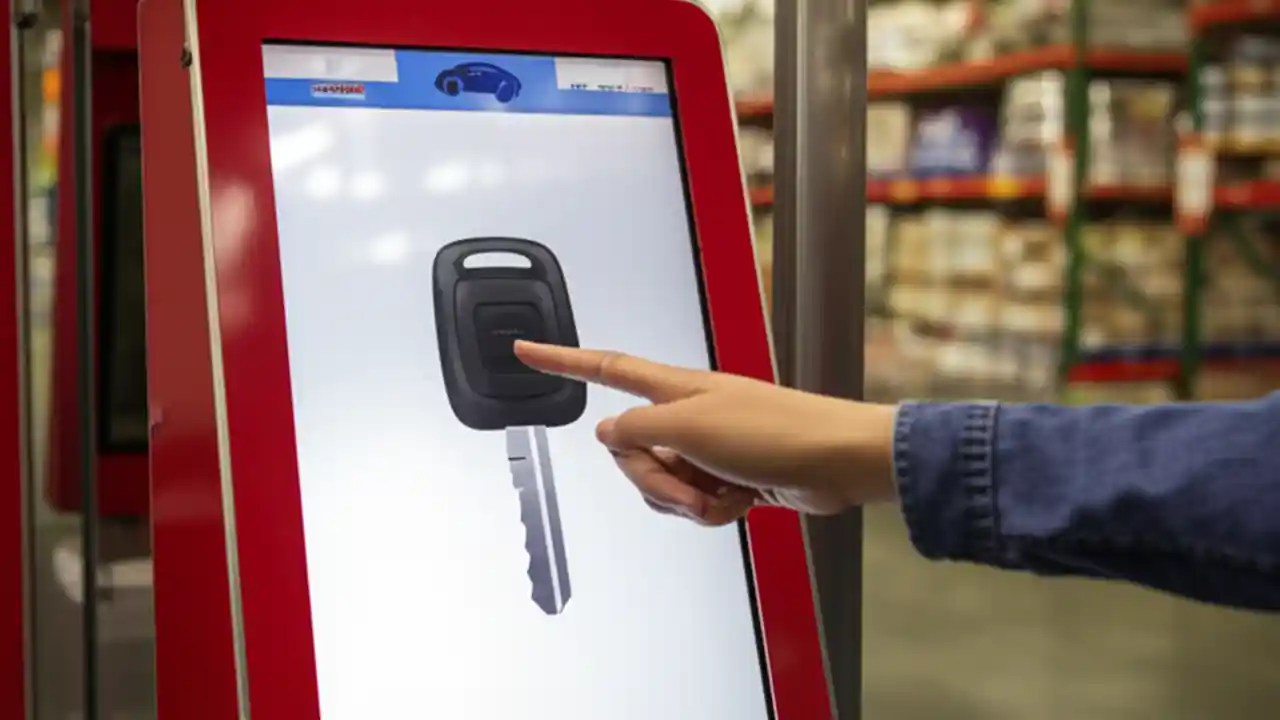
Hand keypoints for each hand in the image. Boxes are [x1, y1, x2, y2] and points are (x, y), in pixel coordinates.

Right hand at [514, 341, 897, 525]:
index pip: (606, 368)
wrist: (837, 462)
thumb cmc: (772, 432)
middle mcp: (685, 414)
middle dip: (653, 481)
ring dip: (687, 500)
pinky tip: (742, 501)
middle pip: (630, 450)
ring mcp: (705, 447)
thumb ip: (638, 430)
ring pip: (660, 483)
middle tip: (692, 488)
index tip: (524, 350)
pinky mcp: (727, 476)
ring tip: (725, 493)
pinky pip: (693, 501)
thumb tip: (606, 432)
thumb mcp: (691, 427)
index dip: (563, 360)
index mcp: (674, 389)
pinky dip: (713, 509)